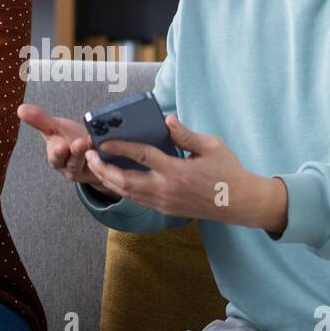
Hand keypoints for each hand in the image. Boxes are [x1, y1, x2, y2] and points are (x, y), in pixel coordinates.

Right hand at [17, 102, 115, 196]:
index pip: (55, 157)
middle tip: (79, 143)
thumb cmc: (71, 139)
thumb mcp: (55, 129)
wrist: (91, 153)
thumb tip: (20, 109)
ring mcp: (88, 170)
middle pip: (72, 164)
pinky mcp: (104, 171)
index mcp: (57, 158)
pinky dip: (108, 156)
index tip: (59, 145)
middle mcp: (71, 167)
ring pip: (89, 164)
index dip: (57, 152)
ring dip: (92, 153)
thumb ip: (40, 120)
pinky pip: (107, 165)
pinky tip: (110, 146)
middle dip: (75, 154)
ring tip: (94, 140)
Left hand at [83, 113, 281, 228]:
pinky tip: (115, 177)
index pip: (142, 157)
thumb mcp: (211, 146)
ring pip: (128, 193)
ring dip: (109, 179)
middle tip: (89, 155)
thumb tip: (167, 120)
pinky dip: (122, 188)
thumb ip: (186, 134)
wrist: (240, 204)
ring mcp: (164, 203)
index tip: (103, 140)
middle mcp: (166, 190)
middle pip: (125, 181)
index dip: (121, 147)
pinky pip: (137, 199)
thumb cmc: (228, 171)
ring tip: (95, 165)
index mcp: (177, 172)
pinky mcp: (166, 210)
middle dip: (103, 168)